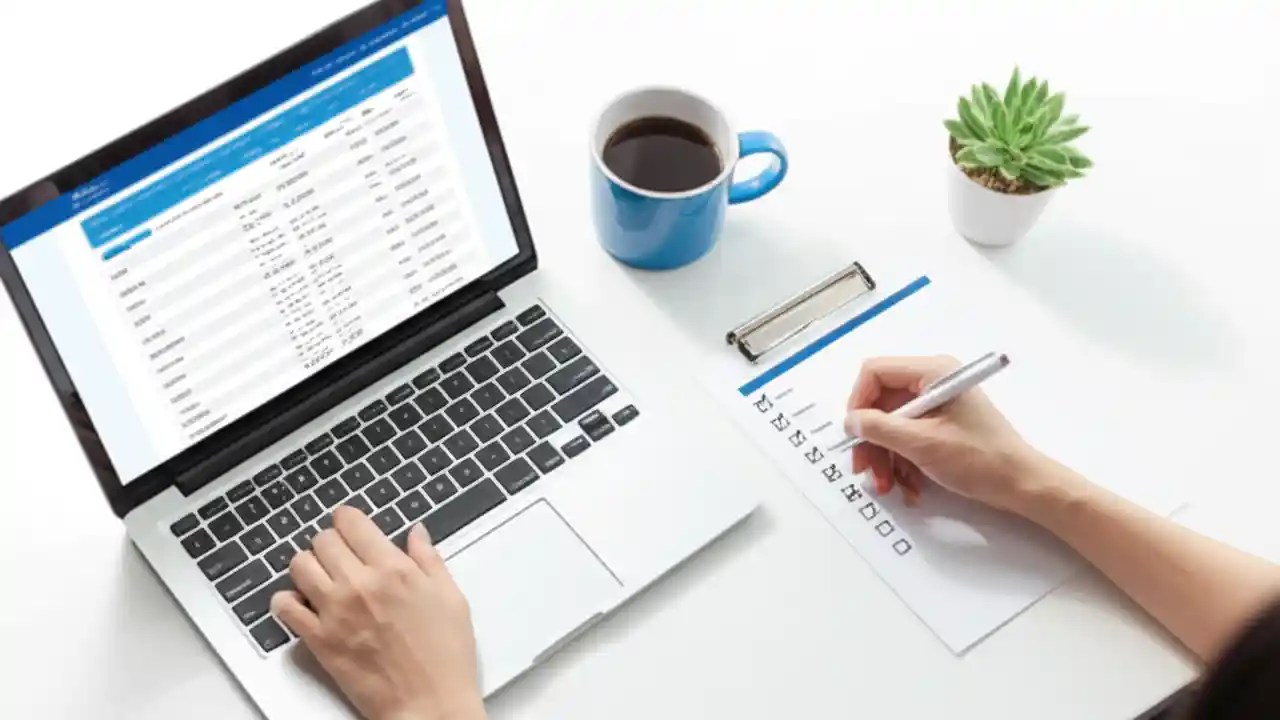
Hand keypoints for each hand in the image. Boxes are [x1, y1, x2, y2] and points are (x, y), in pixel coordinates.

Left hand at [271, 508, 484, 719]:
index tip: (350, 526)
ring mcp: (335, 611)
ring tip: (322, 577)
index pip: (350, 521)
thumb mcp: (451, 598)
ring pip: (299, 565)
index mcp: (394, 569)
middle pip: (322, 539)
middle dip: (331, 543)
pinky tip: (303, 605)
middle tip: (341, 556)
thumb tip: (417, 532)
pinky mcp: (319, 640)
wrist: (429, 704)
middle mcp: (360, 584)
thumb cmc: (445, 657)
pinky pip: (284, 607)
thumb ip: (429, 560)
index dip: (348, 520)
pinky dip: (287, 601)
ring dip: (308, 566)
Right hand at [845, 355, 1059, 514]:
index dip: (858, 402)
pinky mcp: (942, 424)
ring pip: (892, 424)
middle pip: (882, 403)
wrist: (1021, 484)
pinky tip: (908, 486)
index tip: (855, 435)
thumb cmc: (978, 458)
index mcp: (932, 372)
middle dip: (872, 439)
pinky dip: (902, 461)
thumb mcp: (922, 444)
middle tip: (864, 470)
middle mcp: (933, 381)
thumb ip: (880, 429)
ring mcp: (938, 403)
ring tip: (887, 486)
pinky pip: (908, 437)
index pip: (876, 373)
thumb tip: (850, 421)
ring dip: (885, 456)